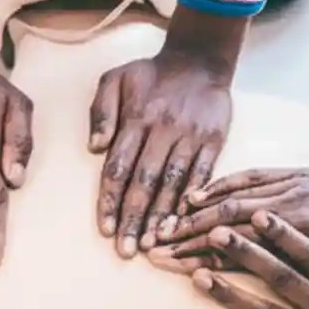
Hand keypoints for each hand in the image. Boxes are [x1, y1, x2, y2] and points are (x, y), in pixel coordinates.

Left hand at [90, 51, 231, 257]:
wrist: (199, 59)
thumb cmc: (151, 74)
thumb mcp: (115, 78)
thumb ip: (101, 111)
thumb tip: (94, 146)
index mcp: (136, 119)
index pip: (118, 167)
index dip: (110, 200)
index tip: (105, 229)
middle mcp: (163, 130)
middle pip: (145, 182)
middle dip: (134, 219)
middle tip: (126, 250)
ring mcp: (191, 137)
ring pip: (174, 183)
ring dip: (162, 216)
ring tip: (152, 244)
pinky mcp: (214, 140)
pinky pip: (203, 175)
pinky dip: (192, 201)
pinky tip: (183, 223)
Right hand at [157, 168, 308, 286]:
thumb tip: (283, 286)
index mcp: (304, 233)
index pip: (239, 244)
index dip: (200, 253)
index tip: (169, 264)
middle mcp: (290, 205)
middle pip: (225, 218)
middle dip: (185, 234)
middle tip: (152, 247)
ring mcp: (291, 186)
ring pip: (232, 195)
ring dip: (195, 210)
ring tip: (163, 223)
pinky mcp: (296, 175)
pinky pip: (251, 176)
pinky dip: (221, 184)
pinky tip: (198, 194)